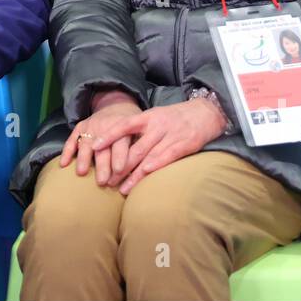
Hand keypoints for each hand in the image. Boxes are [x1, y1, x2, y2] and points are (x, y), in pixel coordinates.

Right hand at [59, 91, 142, 186]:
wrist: (118, 106)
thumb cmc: (132, 129)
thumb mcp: (140, 134)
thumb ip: (140, 151)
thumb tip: (143, 175)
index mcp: (124, 129)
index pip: (122, 144)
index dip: (120, 157)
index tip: (118, 171)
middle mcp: (107, 126)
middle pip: (104, 148)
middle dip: (102, 165)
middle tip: (102, 181)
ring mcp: (92, 126)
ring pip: (87, 143)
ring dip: (84, 158)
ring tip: (82, 172)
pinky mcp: (81, 126)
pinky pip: (72, 139)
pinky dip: (67, 151)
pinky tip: (64, 164)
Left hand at [89, 98, 227, 193]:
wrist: (206, 112)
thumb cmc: (176, 118)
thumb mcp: (157, 117)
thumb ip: (141, 130)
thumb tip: (119, 147)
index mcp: (149, 116)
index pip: (124, 125)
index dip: (108, 136)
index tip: (94, 147)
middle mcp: (157, 125)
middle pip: (133, 148)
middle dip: (118, 167)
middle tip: (105, 181)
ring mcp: (171, 134)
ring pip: (147, 156)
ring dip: (133, 175)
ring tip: (121, 188)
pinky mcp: (184, 144)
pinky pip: (166, 157)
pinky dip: (154, 166)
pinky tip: (145, 175)